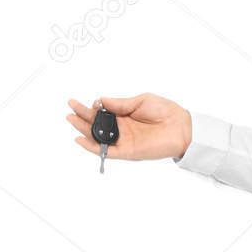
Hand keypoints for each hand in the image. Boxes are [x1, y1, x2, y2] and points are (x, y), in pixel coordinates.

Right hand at [66, 94, 191, 161]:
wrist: (181, 127)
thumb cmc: (165, 112)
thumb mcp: (140, 101)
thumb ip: (120, 103)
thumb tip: (100, 100)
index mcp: (125, 114)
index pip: (102, 111)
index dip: (91, 107)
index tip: (84, 101)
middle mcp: (122, 128)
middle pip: (97, 124)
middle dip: (82, 116)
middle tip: (69, 109)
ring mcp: (124, 140)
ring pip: (98, 137)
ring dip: (83, 129)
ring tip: (70, 120)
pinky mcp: (128, 152)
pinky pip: (106, 151)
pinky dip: (92, 147)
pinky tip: (80, 139)